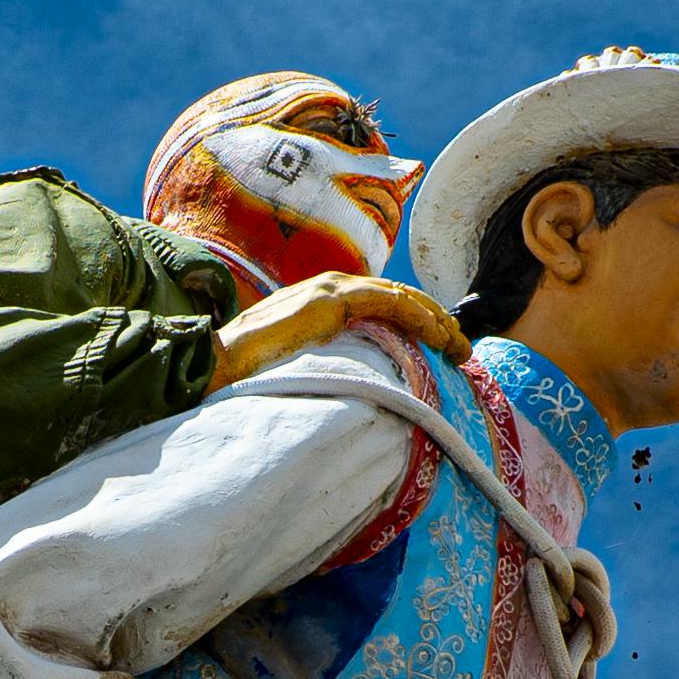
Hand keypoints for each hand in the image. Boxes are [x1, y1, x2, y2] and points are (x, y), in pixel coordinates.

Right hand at [208, 273, 467, 388]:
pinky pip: (390, 303)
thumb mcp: (298, 367)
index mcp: (321, 301)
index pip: (382, 304)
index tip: (441, 349)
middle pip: (398, 297)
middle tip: (461, 349)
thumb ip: (326, 364)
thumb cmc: (249, 377)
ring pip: (400, 297)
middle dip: (435, 320)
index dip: (417, 321)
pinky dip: (420, 317)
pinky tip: (440, 336)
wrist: (217, 366)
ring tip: (460, 347)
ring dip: (436, 320)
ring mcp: (330, 289)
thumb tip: (352, 390)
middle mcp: (329, 288)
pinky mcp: (332, 299)